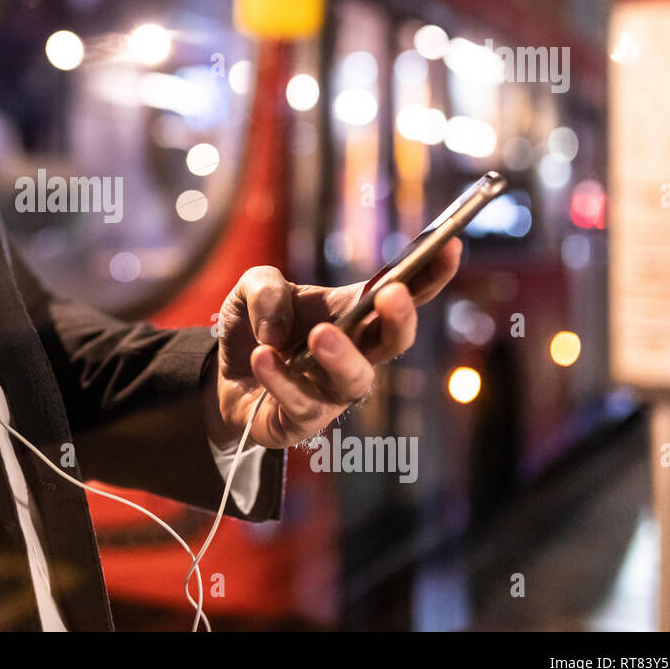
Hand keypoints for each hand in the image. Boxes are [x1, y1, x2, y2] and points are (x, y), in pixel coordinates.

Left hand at [208, 239, 461, 448]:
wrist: (218, 377)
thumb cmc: (253, 328)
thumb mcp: (250, 288)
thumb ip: (265, 287)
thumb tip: (279, 327)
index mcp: (352, 313)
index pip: (404, 293)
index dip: (431, 273)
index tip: (451, 246)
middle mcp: (354, 354)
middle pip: (394, 341)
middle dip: (400, 319)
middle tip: (391, 294)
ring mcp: (331, 392)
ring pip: (355, 380)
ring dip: (342, 355)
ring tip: (320, 334)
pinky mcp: (302, 422)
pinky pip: (300, 403)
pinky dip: (280, 378)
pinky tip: (262, 357)